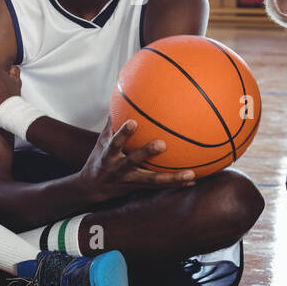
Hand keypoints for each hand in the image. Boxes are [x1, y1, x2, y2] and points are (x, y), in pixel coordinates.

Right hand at [79, 117, 196, 201]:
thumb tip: (121, 98)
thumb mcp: (101, 141)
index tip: (132, 122)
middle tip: (162, 144)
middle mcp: (118, 168)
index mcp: (108, 155)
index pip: (114, 142)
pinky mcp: (139, 187)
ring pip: (152, 179)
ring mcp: (130, 180)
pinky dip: (176, 183)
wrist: (93, 187)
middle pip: (133, 160)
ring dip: (171, 177)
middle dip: (146, 153)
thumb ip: (112, 123)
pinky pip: (160, 186)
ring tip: (190, 173)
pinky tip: (193, 180)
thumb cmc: (101, 157)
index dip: (122, 133)